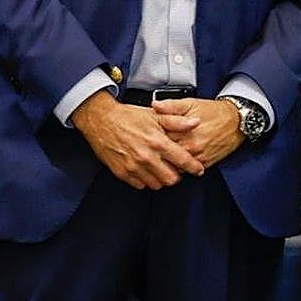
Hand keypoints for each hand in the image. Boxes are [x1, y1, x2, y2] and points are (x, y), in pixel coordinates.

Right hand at [71, 90, 205, 189]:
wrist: (101, 121)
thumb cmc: (128, 117)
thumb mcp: (156, 115)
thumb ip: (177, 121)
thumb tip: (195, 122)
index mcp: (157, 142)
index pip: (182, 161)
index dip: (194, 167)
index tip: (198, 170)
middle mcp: (146, 157)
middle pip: (171, 179)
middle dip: (177, 176)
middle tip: (177, 169)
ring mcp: (133, 167)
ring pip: (156, 184)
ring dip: (162, 179)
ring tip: (162, 169)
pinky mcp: (121, 173)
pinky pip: (140, 185)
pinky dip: (146, 180)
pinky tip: (148, 170)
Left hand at [152, 97, 245, 167]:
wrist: (238, 122)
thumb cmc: (215, 112)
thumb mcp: (192, 104)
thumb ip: (171, 106)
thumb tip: (155, 106)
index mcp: (185, 130)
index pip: (159, 139)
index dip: (150, 138)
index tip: (145, 138)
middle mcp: (191, 146)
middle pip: (165, 156)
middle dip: (156, 155)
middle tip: (148, 151)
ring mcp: (198, 156)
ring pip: (174, 167)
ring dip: (166, 165)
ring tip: (158, 161)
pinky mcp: (205, 164)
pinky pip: (186, 172)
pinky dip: (178, 169)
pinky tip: (173, 165)